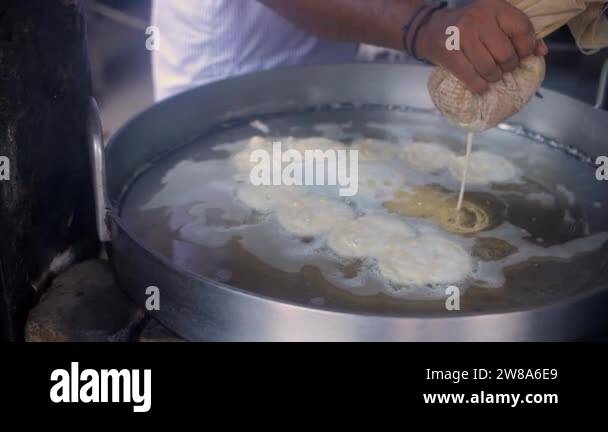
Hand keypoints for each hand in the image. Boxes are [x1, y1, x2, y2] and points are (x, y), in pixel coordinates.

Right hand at [416, 0, 547, 93]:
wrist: (429, 29)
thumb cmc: (467, 27)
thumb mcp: (493, 22)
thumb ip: (518, 33)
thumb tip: (541, 51)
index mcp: (494, 6)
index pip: (522, 29)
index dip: (526, 48)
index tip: (520, 56)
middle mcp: (478, 18)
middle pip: (506, 53)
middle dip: (507, 67)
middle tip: (501, 68)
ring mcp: (461, 35)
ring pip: (489, 68)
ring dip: (493, 78)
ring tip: (489, 75)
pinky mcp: (448, 53)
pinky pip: (472, 77)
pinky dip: (479, 86)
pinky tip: (479, 85)